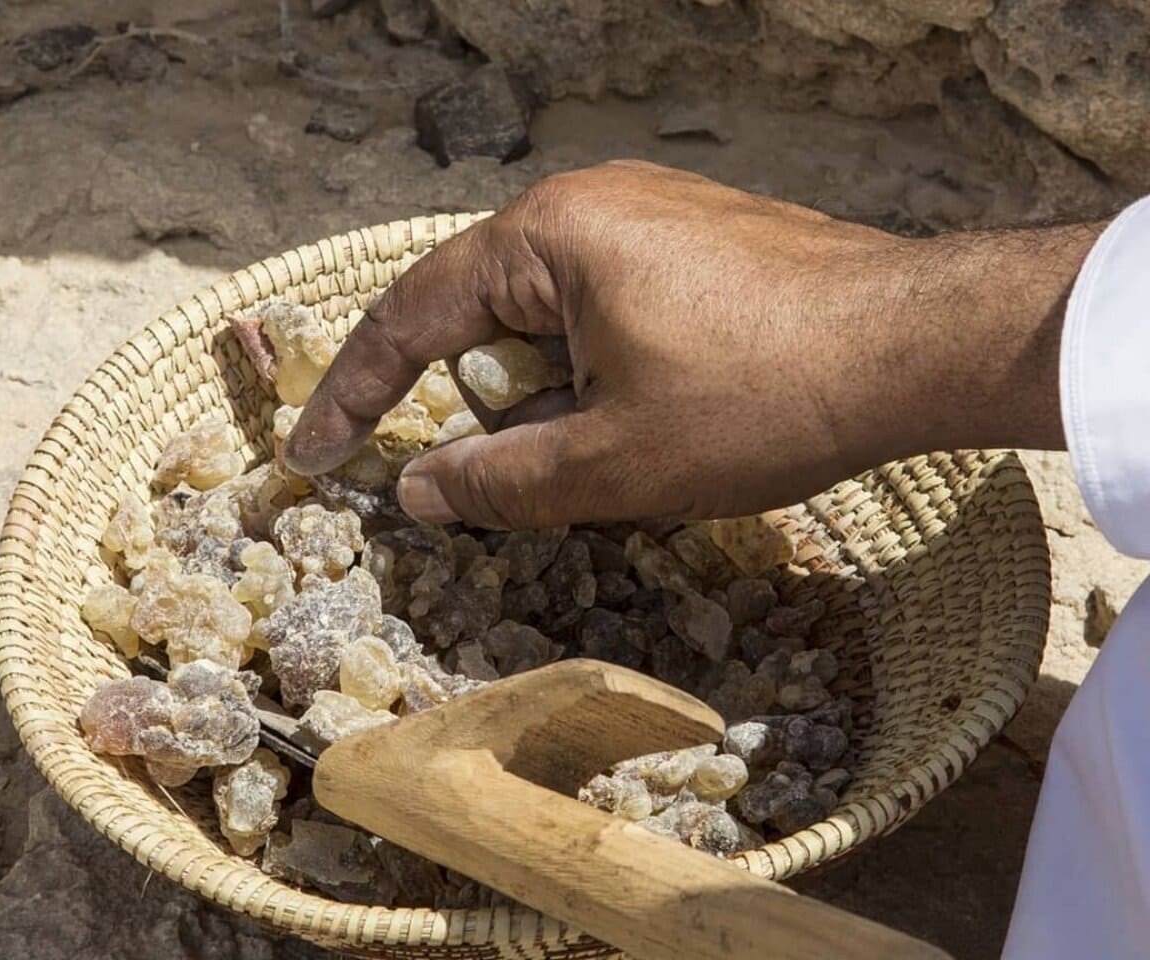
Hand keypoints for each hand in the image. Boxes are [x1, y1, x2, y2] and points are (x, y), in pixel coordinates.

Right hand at [284, 160, 1100, 528]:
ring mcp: (651, 214)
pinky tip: (627, 414)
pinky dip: (588, 365)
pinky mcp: (698, 238)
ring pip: (549, 310)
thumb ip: (500, 481)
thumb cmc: (761, 398)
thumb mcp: (612, 463)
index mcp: (548, 237)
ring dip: (539, 386)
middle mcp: (591, 203)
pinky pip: (606, 302)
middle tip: (464, 469)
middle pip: (483, 307)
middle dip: (466, 395)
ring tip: (574, 451)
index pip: (414, 316)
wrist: (918, 346)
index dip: (355, 393)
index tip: (313, 453)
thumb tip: (421, 490)